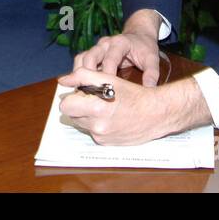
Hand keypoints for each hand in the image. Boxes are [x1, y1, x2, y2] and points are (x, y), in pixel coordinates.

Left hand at [56, 68, 210, 144]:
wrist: (155, 114)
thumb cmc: (133, 94)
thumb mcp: (108, 78)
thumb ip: (82, 76)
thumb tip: (63, 80)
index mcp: (95, 108)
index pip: (66, 105)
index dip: (73, 96)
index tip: (84, 92)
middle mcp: (96, 126)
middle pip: (72, 115)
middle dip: (79, 106)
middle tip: (94, 98)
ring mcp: (101, 137)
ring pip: (82, 123)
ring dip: (88, 115)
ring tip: (104, 107)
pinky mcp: (106, 143)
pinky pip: (93, 132)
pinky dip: (98, 124)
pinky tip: (111, 117)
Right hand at [72, 9, 164, 84]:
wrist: (138, 35)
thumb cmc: (144, 48)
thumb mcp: (152, 58)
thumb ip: (152, 73)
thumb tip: (148, 89)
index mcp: (120, 43)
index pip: (110, 59)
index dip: (107, 75)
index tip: (108, 90)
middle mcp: (105, 43)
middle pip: (90, 57)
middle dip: (88, 75)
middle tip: (91, 93)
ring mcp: (97, 47)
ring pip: (81, 58)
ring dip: (79, 74)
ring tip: (83, 91)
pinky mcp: (92, 53)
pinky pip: (80, 61)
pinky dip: (78, 72)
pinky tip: (81, 86)